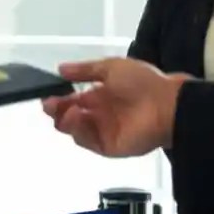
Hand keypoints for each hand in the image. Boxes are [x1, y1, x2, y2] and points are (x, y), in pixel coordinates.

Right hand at [41, 57, 187, 157]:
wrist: (167, 103)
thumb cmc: (142, 81)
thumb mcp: (111, 67)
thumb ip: (85, 70)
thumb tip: (61, 68)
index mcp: (100, 95)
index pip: (73, 100)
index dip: (58, 99)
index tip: (47, 96)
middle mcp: (100, 114)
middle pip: (70, 117)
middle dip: (56, 112)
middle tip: (49, 106)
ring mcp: (103, 131)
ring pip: (75, 130)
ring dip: (66, 120)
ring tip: (68, 110)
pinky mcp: (108, 146)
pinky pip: (87, 141)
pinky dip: (78, 131)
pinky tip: (77, 118)